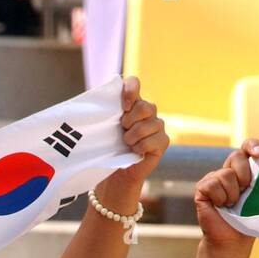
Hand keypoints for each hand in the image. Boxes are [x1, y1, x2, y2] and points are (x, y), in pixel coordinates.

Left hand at [97, 76, 167, 207]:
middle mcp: (148, 111)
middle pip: (143, 106)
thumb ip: (105, 112)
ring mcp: (158, 125)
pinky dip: (139, 148)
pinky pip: (152, 141)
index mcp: (132, 103)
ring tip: (126, 144)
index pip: (134, 83)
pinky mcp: (163, 141)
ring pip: (147, 125)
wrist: (117, 174)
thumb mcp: (104, 129)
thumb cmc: (109, 149)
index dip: (130, 90)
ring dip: (132, 138)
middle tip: (122, 131)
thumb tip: (95, 102)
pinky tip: (135, 152)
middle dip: (129, 121)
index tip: (122, 105)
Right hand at [193, 136, 258, 247]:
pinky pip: (212, 184)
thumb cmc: (248, 218)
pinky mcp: (202, 188)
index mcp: (244, 169)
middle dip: (244, 175)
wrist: (233, 238)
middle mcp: (228, 171)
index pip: (247, 147)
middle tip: (244, 192)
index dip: (252, 145)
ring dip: (232, 193)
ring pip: (225, 173)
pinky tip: (219, 206)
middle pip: (236, 156)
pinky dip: (219, 198)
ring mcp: (214, 179)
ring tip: (231, 204)